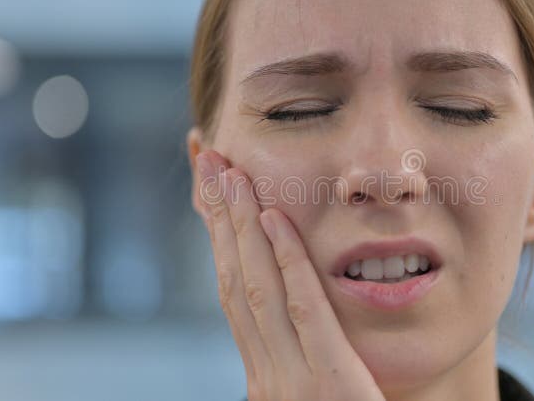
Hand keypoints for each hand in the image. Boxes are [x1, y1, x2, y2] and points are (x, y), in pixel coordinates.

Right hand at [195, 149, 385, 400]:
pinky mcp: (327, 384)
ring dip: (239, 224)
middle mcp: (264, 372)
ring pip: (255, 287)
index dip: (217, 235)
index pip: (232, 290)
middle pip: (232, 277)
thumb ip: (299, 358)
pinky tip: (275, 220)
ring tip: (229, 171)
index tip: (209, 186)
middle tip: (205, 157)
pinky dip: (286, 262)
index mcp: (263, 374)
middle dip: (217, 214)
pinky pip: (303, 311)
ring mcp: (288, 380)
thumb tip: (286, 309)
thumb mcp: (315, 396)